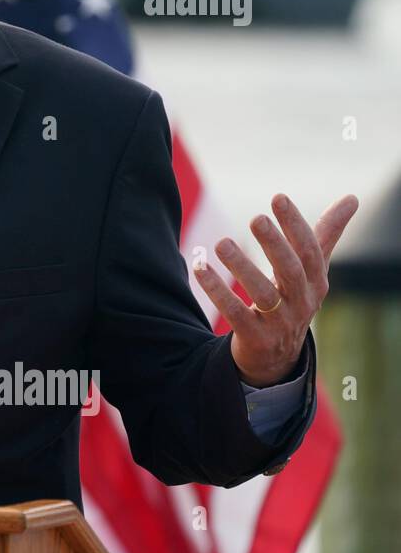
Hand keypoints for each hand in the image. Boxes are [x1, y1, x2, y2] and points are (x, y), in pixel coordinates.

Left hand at [193, 193, 357, 386]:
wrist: (277, 356)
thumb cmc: (294, 299)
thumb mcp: (313, 270)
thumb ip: (326, 234)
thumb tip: (353, 197)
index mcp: (316, 282)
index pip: (311, 251)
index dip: (296, 225)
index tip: (278, 198)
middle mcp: (302, 302)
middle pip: (291, 271)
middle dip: (275, 244)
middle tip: (256, 218)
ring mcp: (280, 323)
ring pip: (263, 294)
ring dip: (242, 267)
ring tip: (221, 243)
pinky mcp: (256, 338)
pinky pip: (236, 313)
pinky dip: (217, 291)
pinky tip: (199, 267)